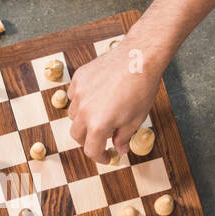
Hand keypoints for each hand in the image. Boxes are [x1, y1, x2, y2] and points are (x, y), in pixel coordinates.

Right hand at [67, 39, 161, 163]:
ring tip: (99, 115)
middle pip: (77, 135)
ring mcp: (79, 93)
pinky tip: (95, 98)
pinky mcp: (79, 79)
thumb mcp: (136, 119)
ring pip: (73, 115)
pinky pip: (73, 96)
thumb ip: (123, 137)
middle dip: (88, 140)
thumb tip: (119, 148)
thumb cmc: (141, 88)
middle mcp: (84, 110)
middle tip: (100, 139)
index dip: (99, 157)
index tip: (105, 156)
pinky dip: (81, 101)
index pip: (91, 150)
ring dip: (83, 120)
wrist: (139, 58)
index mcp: (99, 124)